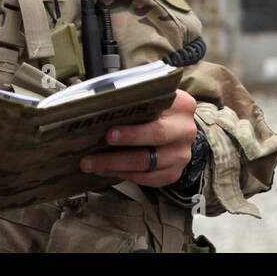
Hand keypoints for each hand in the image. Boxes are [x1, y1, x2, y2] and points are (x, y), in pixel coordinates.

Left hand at [80, 88, 197, 187]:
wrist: (178, 129)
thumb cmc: (157, 110)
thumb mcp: (152, 96)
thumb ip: (134, 98)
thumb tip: (100, 103)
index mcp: (181, 105)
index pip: (158, 112)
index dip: (134, 124)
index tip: (110, 131)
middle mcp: (184, 130)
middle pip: (155, 136)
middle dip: (124, 142)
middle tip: (98, 149)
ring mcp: (181, 154)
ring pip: (147, 163)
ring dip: (115, 164)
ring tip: (91, 163)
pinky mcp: (174, 172)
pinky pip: (146, 178)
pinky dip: (122, 174)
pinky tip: (105, 170)